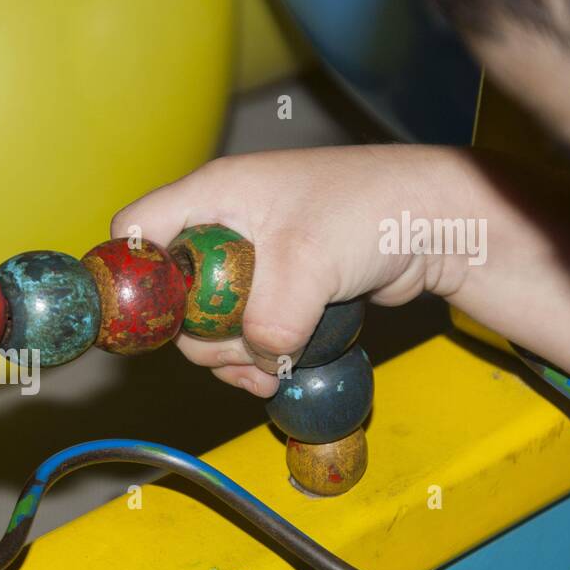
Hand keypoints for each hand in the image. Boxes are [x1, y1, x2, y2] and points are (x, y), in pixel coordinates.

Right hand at [112, 145, 478, 395]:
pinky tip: (279, 372)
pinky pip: (242, 338)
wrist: (437, 224)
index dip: (132, 274)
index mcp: (213, 197)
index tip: (157, 315)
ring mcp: (249, 264)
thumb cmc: (373, 210)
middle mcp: (222, 228)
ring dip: (231, 356)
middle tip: (242, 348)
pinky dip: (254, 361)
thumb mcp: (311, 259)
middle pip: (170, 297)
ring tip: (273, 367)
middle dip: (200, 335)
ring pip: (207, 326)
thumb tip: (262, 360)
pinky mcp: (275, 293)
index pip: (137, 230)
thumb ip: (271, 315)